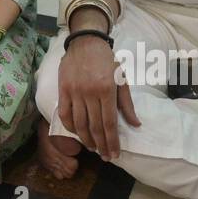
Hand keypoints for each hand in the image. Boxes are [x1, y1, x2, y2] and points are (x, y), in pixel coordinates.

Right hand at [57, 34, 139, 160]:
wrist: (85, 42)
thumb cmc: (106, 61)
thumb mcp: (121, 79)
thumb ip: (127, 104)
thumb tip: (135, 124)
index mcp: (107, 90)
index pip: (109, 123)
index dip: (111, 141)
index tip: (114, 154)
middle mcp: (90, 92)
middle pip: (95, 126)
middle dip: (100, 145)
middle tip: (104, 156)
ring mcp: (75, 91)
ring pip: (79, 123)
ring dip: (86, 139)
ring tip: (92, 148)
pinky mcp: (62, 89)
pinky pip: (64, 114)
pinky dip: (70, 126)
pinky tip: (76, 133)